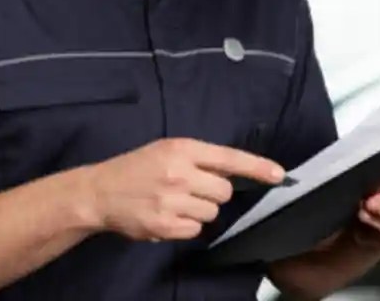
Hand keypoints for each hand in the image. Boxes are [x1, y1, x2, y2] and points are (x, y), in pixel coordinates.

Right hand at [79, 138, 283, 241]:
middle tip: (191, 190)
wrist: (100, 192)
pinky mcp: (165, 225)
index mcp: (182, 149)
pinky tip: (168, 216)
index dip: (257, 168)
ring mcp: (172, 201)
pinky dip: (185, 226)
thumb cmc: (137, 168)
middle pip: (224, 191)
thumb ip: (199, 159)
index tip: (279, 175)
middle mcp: (179, 173)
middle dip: (213, 193)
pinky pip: (195, 230)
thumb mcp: (167, 150)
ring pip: (211, 213)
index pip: (229, 158)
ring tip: (175, 203)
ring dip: (199, 211)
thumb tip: (234, 173)